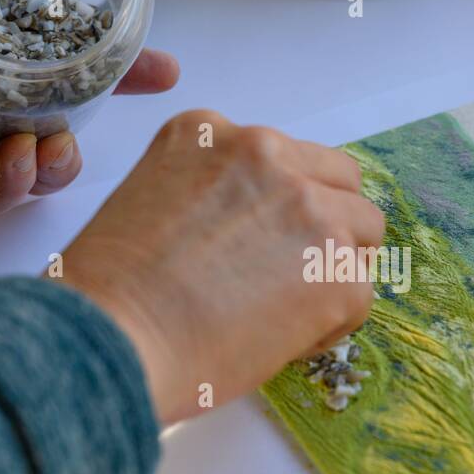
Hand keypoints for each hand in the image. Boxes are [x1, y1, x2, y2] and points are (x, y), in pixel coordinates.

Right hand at [61, 111, 385, 425]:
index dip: (274, 207)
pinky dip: (331, 322)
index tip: (253, 244)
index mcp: (210, 132)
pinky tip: (280, 341)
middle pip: (337, 180)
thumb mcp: (148, 200)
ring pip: (364, 229)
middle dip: (322, 223)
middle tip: (285, 273)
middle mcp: (266, 154)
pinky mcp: (337, 271)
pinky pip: (361, 294)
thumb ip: (209, 195)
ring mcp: (310, 209)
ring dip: (335, 267)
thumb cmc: (109, 293)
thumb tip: (252, 235)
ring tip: (284, 309)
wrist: (113, 338)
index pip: (280, 158)